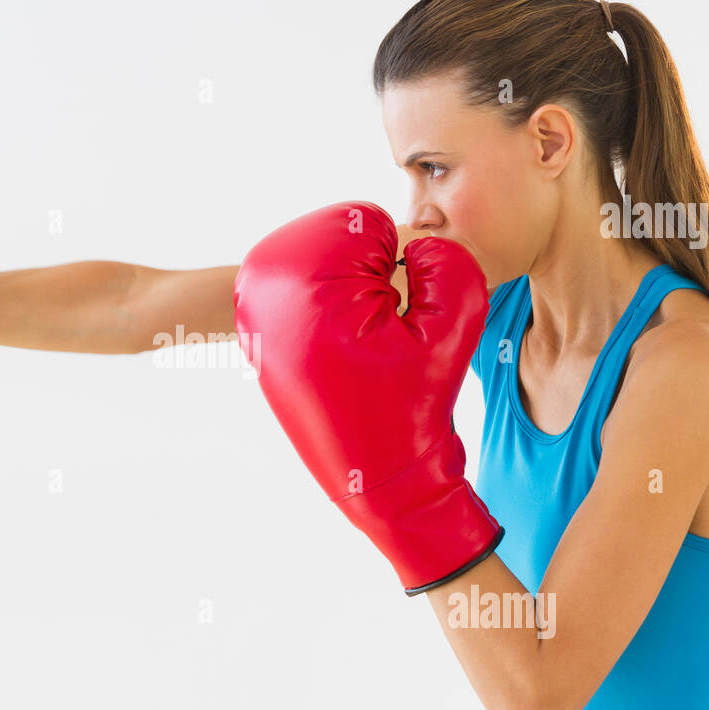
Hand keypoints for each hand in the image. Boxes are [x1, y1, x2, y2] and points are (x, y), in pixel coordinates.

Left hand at [233, 201, 502, 593]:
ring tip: (359, 349)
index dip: (399, 265)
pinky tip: (342, 359)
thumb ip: (447, 267)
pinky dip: (331, 317)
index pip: (362, 226)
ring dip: (348, 296)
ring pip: (318, 272)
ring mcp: (257, 323)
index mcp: (310, 288)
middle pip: (332, 245)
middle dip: (367, 278)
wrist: (381, 483)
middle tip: (378, 334)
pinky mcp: (261, 345)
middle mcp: (268, 300)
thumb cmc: (415, 409)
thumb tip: (414, 248)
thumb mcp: (451, 331)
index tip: (398, 311)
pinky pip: (306, 302)